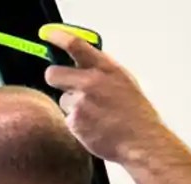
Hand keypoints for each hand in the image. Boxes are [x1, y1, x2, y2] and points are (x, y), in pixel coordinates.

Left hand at [41, 28, 172, 166]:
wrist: (141, 141)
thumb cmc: (135, 113)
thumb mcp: (124, 81)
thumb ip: (102, 71)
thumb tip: (82, 63)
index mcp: (107, 68)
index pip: (77, 45)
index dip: (59, 38)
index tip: (49, 36)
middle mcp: (91, 82)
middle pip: (53, 74)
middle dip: (55, 79)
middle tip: (66, 86)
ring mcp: (81, 102)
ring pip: (63, 99)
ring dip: (73, 107)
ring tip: (95, 115)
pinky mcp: (74, 121)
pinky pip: (67, 118)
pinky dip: (77, 123)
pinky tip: (94, 126)